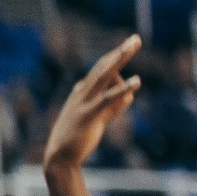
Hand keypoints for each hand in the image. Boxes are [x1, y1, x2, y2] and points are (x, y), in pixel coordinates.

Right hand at [43, 35, 141, 173]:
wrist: (59, 157)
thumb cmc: (77, 139)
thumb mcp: (97, 119)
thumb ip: (112, 107)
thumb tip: (128, 97)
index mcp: (81, 92)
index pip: (101, 70)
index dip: (115, 57)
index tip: (127, 46)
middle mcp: (82, 92)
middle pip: (104, 66)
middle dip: (120, 52)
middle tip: (136, 38)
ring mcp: (84, 101)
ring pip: (104, 75)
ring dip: (119, 59)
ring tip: (133, 46)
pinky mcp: (89, 113)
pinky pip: (108, 97)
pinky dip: (123, 88)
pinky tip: (137, 82)